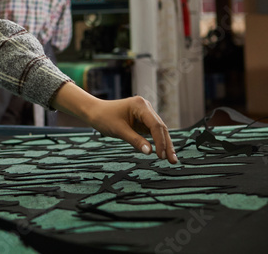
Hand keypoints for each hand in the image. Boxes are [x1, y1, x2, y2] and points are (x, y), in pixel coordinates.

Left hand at [53, 82, 178, 163]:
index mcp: (140, 105)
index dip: (160, 141)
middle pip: (160, 127)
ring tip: (171, 160)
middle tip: (173, 161)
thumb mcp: (118, 130)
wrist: (94, 111)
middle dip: (167, 144)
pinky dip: (158, 142)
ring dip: (165, 144)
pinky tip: (163, 153)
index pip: (155, 125)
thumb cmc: (104, 118)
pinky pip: (153, 132)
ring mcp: (145, 113)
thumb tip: (150, 152)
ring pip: (159, 130)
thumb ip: (135, 140)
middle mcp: (145, 107)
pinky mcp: (143, 120)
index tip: (161, 156)